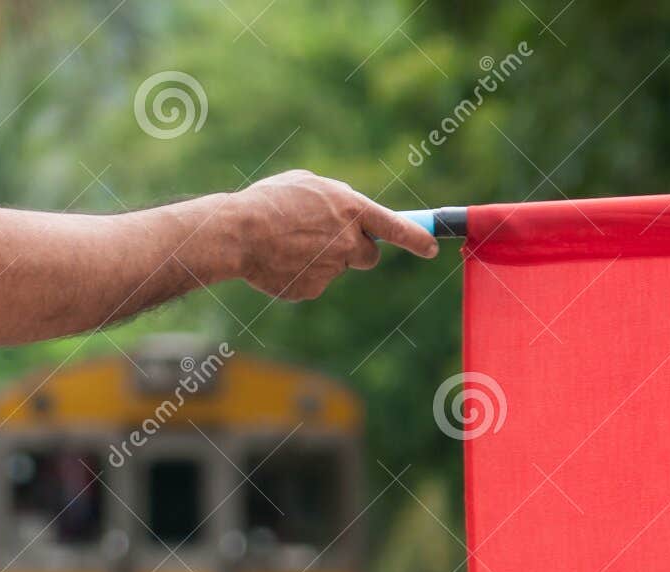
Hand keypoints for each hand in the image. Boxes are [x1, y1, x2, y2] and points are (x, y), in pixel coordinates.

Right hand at [230, 170, 438, 300]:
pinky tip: (278, 262)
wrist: (238, 233)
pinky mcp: (313, 290)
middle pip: (369, 256)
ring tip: (287, 245)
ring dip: (320, 260)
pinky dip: (299, 275)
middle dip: (356, 252)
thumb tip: (347, 211)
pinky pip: (313, 283)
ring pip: (336, 269)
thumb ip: (335, 198)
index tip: (431, 248)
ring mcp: (332, 269)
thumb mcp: (306, 184)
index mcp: (350, 208)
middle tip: (329, 242)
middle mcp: (348, 241)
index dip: (418, 239)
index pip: (397, 227)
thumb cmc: (268, 202)